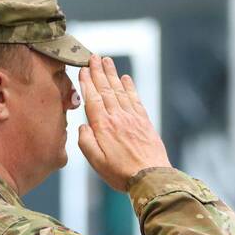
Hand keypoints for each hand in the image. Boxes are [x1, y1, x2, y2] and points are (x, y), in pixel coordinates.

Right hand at [77, 55, 171, 191]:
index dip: (88, 82)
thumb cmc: (122, 174)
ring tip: (107, 61)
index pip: (93, 98)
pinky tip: (126, 79)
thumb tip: (82, 125)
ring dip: (113, 75)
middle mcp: (118, 118)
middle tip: (94, 56)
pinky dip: (130, 87)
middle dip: (99, 72)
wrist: (152, 178)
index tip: (84, 68)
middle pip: (106, 90)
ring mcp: (133, 119)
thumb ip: (86, 141)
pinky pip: (135, 100)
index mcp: (103, 126)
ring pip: (120, 91)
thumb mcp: (96, 162)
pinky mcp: (145, 123)